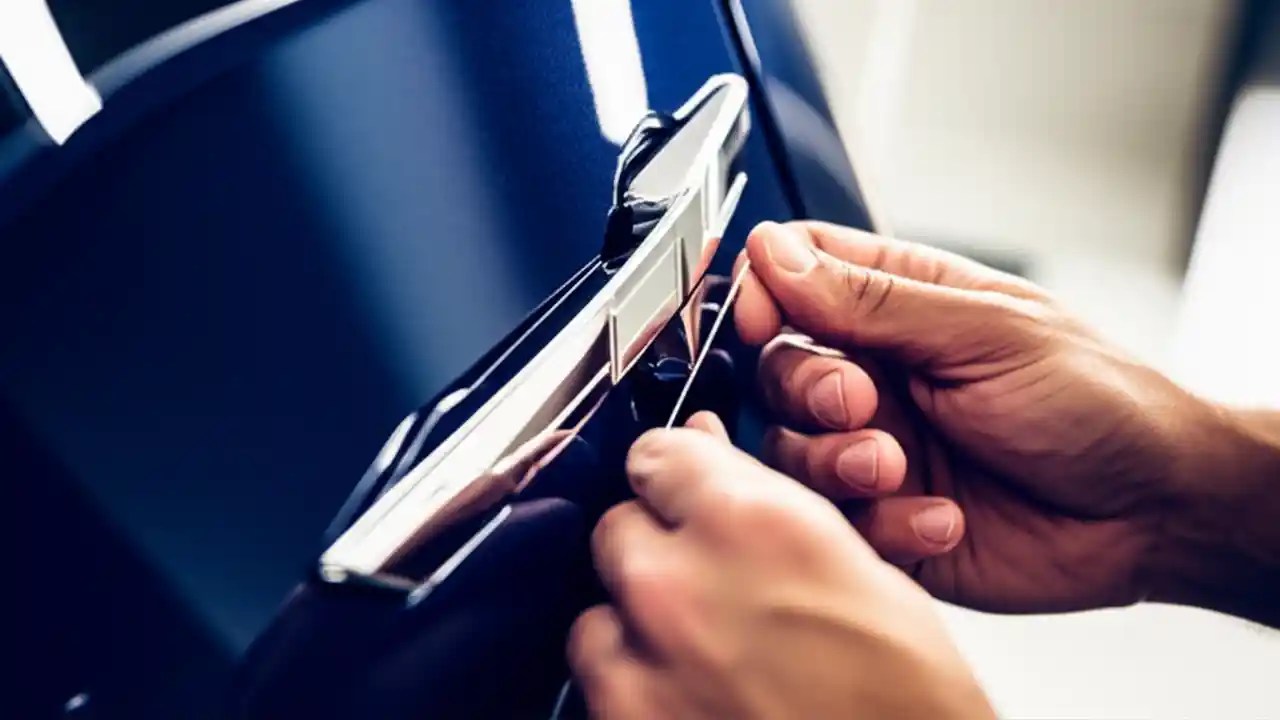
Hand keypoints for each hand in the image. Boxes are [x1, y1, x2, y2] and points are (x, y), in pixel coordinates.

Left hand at [568, 413, 994, 719]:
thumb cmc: (909, 697)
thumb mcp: (864, 570)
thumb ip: (768, 503)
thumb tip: (708, 449)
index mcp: (751, 524)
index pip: (656, 453)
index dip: (674, 475)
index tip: (681, 491)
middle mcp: (682, 584)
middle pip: (618, 530)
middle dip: (657, 550)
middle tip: (706, 587)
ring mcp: (644, 663)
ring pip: (596, 612)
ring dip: (635, 625)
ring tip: (701, 656)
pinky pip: (598, 683)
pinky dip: (633, 686)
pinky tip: (689, 697)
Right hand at [734, 220, 1279, 618]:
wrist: (1156, 513)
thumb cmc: (1098, 401)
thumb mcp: (985, 332)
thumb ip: (872, 300)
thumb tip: (774, 253)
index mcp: (901, 306)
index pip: (796, 273)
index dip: (764, 292)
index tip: (762, 320)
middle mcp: (879, 374)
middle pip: (777, 367)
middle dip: (806, 389)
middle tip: (860, 403)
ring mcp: (877, 447)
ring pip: (790, 450)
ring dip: (835, 463)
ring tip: (898, 468)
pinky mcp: (885, 519)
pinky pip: (836, 522)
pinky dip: (880, 523)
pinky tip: (942, 518)